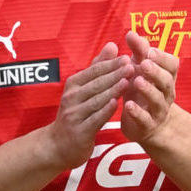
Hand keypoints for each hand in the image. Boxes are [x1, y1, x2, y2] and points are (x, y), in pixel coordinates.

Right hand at [45, 43, 133, 167]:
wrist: (58, 145)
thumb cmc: (75, 113)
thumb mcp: (82, 89)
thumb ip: (98, 67)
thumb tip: (112, 45)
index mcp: (73, 85)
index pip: (94, 71)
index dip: (111, 64)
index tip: (127, 57)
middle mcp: (71, 98)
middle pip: (96, 84)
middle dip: (114, 74)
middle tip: (132, 66)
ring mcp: (74, 115)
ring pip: (96, 100)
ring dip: (112, 90)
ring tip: (128, 82)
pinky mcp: (80, 131)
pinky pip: (94, 119)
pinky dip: (105, 110)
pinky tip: (116, 103)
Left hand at [119, 29, 180, 144]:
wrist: (147, 125)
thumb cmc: (142, 91)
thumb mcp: (139, 69)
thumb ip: (137, 51)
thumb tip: (131, 32)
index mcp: (166, 77)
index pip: (172, 65)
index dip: (162, 57)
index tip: (149, 51)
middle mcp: (166, 93)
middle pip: (166, 81)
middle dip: (156, 71)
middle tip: (143, 63)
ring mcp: (158, 110)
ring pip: (157, 100)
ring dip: (148, 90)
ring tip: (136, 81)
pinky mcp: (147, 125)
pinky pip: (145, 119)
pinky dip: (137, 112)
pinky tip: (127, 105)